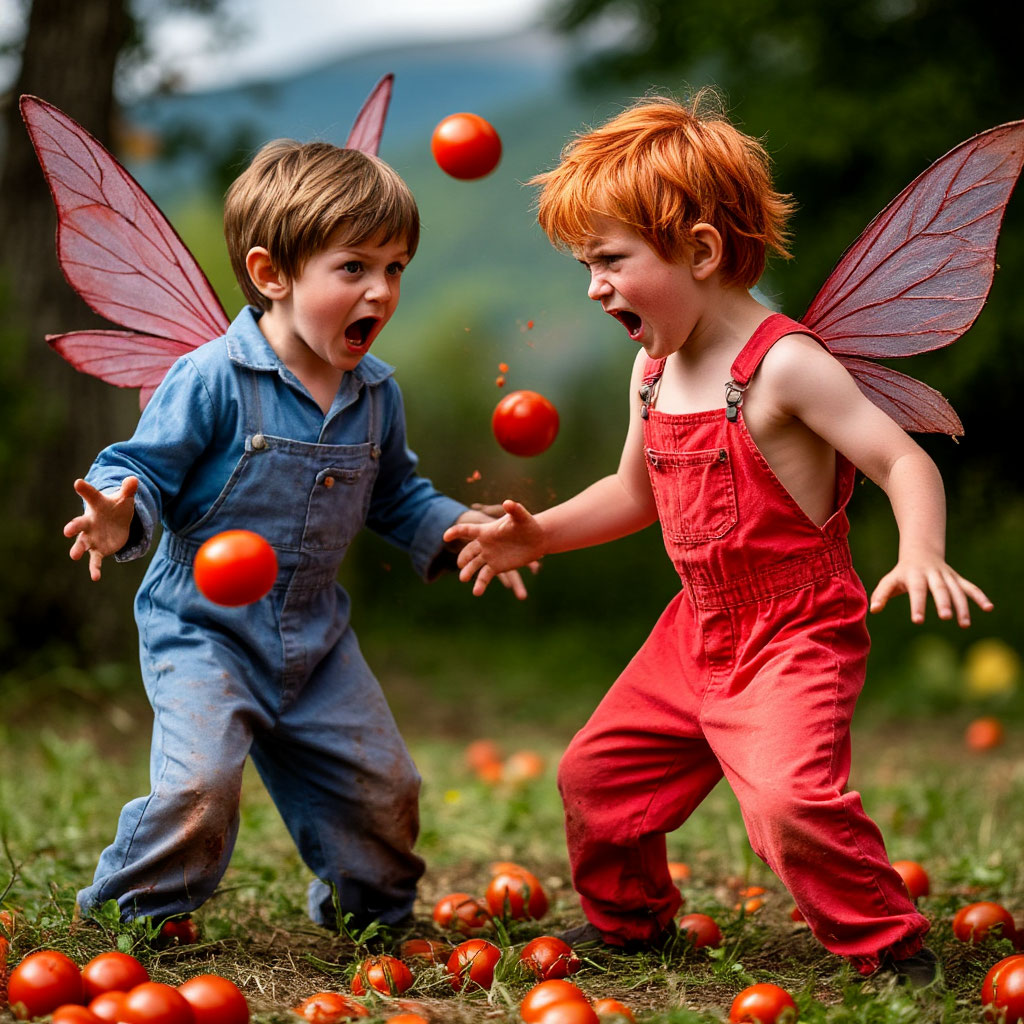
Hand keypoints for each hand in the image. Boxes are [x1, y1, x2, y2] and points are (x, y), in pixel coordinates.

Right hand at [63, 476, 138, 580]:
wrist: (115, 522)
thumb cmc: (117, 507)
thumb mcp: (125, 498)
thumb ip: (128, 490)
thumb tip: (135, 479)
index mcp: (96, 506)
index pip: (91, 496)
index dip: (85, 489)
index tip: (78, 482)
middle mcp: (89, 523)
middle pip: (79, 524)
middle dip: (73, 527)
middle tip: (67, 530)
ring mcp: (91, 537)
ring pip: (81, 544)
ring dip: (77, 549)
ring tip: (74, 555)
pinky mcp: (98, 550)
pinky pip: (94, 560)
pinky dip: (94, 568)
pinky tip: (95, 577)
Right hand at [444, 500, 544, 596]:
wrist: (537, 539)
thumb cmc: (527, 524)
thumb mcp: (520, 516)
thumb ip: (514, 509)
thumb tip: (508, 502)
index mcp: (486, 531)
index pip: (468, 530)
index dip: (456, 532)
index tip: (446, 536)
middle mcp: (485, 544)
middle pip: (469, 551)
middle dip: (463, 557)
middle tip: (459, 564)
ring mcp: (489, 556)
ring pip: (474, 565)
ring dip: (468, 572)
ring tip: (464, 578)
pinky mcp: (496, 567)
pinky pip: (485, 576)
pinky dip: (480, 584)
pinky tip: (477, 592)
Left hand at [870, 553, 992, 626]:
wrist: (921, 553)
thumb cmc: (902, 573)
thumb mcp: (890, 581)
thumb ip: (881, 594)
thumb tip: (873, 610)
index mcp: (915, 576)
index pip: (917, 591)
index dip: (918, 605)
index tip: (918, 620)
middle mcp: (933, 575)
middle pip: (940, 589)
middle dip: (943, 603)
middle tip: (946, 617)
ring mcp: (947, 577)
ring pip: (957, 590)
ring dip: (962, 606)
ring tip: (964, 624)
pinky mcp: (957, 579)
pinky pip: (970, 588)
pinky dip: (980, 597)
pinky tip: (989, 608)